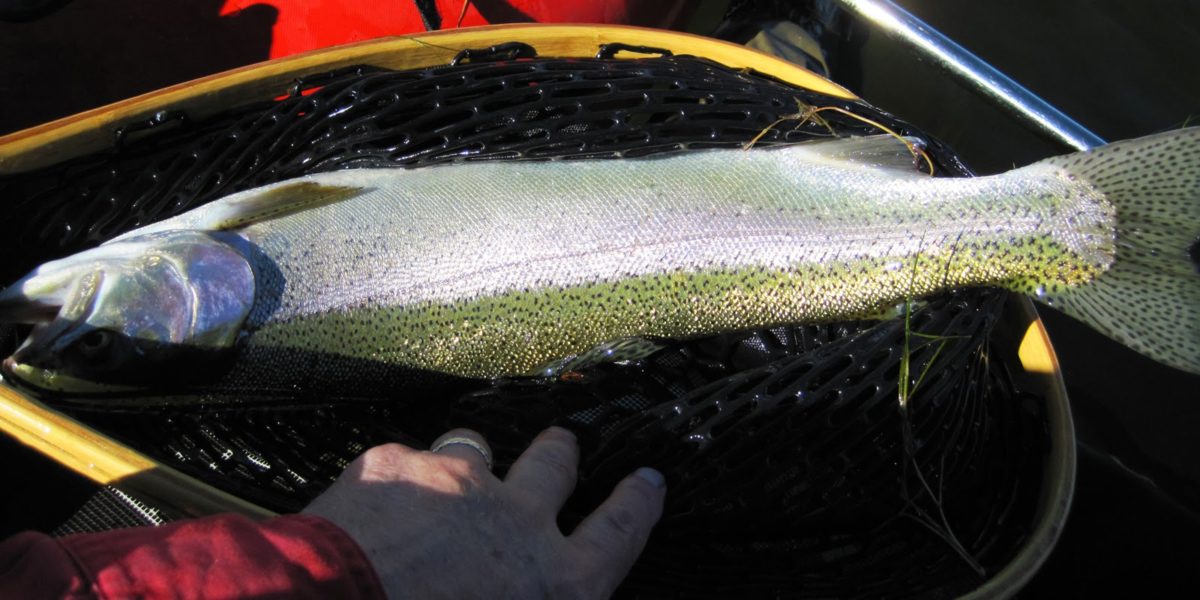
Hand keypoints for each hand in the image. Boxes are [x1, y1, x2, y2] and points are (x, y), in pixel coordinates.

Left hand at [303, 426, 665, 598]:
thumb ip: (534, 598)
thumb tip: (523, 590)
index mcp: (554, 583)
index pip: (618, 534)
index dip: (636, 504)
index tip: (647, 480)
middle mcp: (518, 522)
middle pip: (556, 465)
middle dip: (560, 452)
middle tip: (560, 446)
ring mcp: (458, 483)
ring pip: (478, 448)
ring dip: (470, 461)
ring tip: (446, 483)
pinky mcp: (398, 463)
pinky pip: (405, 460)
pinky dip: (395, 482)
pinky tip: (371, 510)